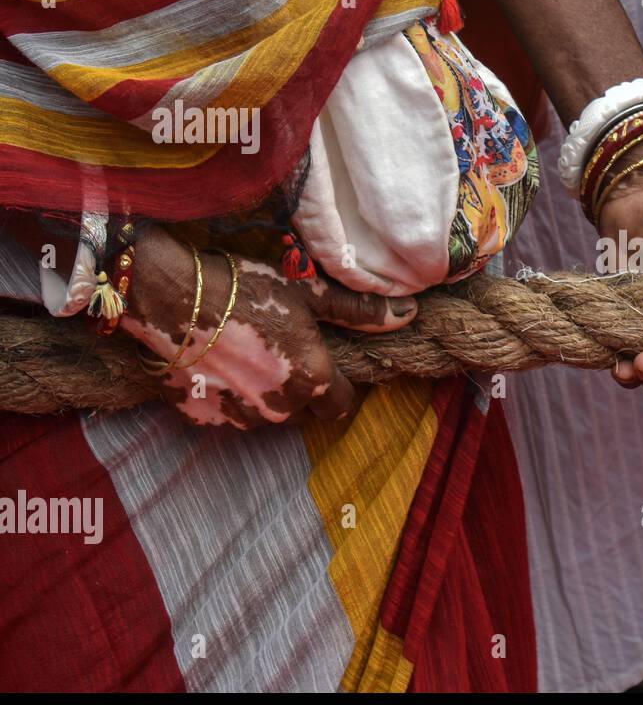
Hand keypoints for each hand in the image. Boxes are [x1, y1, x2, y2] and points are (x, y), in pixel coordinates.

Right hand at [120, 228, 416, 427]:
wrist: (170, 294)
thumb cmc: (245, 288)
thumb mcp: (310, 292)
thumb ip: (360, 311)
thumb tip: (409, 313)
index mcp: (312, 380)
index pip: (340, 404)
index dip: (334, 385)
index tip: (319, 360)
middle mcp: (280, 409)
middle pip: (302, 410)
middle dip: (298, 387)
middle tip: (278, 348)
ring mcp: (238, 416)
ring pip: (265, 415)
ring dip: (262, 394)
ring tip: (245, 353)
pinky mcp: (202, 417)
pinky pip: (226, 413)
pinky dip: (225, 396)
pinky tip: (215, 363)